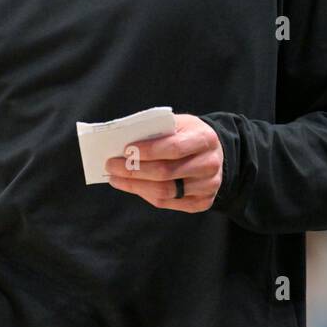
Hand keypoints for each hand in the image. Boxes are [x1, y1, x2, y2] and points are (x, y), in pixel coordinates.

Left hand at [105, 113, 222, 212]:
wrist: (216, 152)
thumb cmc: (189, 135)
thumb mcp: (179, 123)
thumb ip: (157, 130)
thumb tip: (124, 142)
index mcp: (205, 139)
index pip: (173, 148)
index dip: (148, 151)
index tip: (125, 150)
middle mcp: (209, 164)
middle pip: (166, 173)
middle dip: (133, 170)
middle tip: (111, 165)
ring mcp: (208, 186)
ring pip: (165, 192)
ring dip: (135, 186)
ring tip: (116, 178)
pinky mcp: (202, 202)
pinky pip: (168, 203)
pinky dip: (146, 195)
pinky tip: (133, 187)